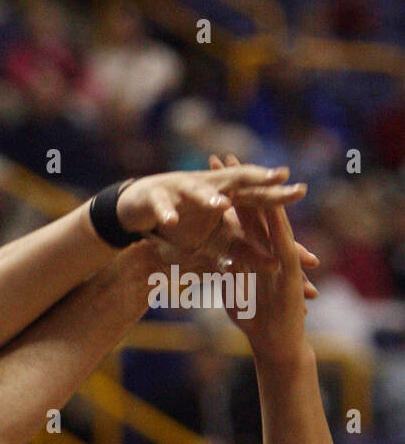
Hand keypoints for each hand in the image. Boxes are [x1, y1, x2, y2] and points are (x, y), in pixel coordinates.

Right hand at [117, 166, 305, 267]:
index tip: (301, 191)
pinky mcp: (157, 198)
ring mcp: (182, 190)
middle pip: (238, 181)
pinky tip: (171, 222)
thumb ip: (246, 252)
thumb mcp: (217, 241)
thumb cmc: (187, 222)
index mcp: (230, 196)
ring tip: (222, 206)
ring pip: (199, 192)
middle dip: (257, 180)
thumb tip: (277, 266)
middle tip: (279, 178)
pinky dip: (166, 214)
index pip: (259, 197)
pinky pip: (163, 207)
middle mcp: (211, 187)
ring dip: (209, 199)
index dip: (278, 197)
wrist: (143, 207)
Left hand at [208, 153, 318, 361]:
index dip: (220, 191)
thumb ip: (224, 273)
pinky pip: (283, 240)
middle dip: (234, 181)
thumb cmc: (255, 320)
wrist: (277, 342)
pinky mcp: (290, 266)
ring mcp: (281, 253)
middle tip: (220, 154)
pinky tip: (268, 202)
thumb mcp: (233, 289)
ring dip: (256, 192)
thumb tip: (209, 265)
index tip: (206, 170)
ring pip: (268, 216)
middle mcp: (267, 245)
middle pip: (248, 206)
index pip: (234, 212)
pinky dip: (276, 221)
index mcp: (251, 248)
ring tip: (239, 168)